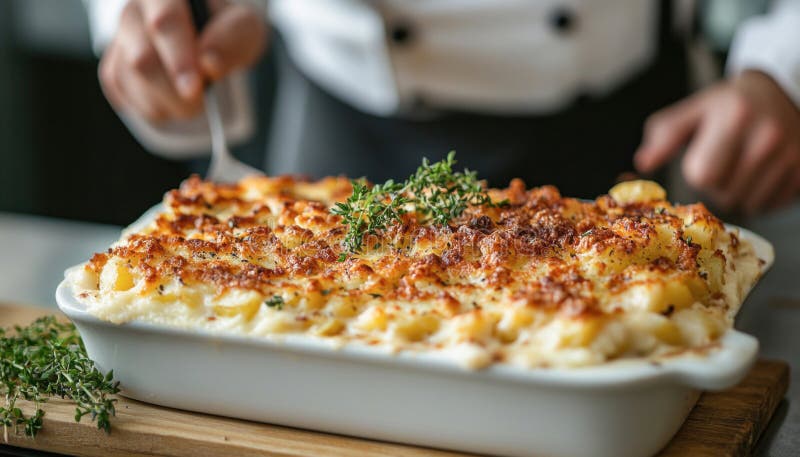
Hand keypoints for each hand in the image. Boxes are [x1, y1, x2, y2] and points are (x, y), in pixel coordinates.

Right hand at [99, 0, 266, 121]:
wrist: (212, 41)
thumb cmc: (225, 30)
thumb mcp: (244, 28)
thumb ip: (232, 39)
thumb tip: (208, 63)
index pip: (165, 23)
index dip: (178, 60)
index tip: (194, 89)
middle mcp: (135, 9)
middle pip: (142, 59)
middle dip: (173, 91)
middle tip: (199, 102)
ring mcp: (119, 37)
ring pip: (129, 80)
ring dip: (164, 102)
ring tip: (191, 101)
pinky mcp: (114, 64)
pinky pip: (121, 92)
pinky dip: (150, 107)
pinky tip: (171, 101)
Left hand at [634, 70, 799, 213]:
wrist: (781, 93)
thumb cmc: (728, 105)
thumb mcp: (693, 111)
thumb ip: (664, 136)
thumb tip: (643, 163)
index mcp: (735, 116)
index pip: (703, 175)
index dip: (697, 172)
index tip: (704, 156)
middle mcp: (768, 135)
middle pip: (725, 194)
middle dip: (717, 185)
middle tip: (725, 161)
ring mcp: (791, 154)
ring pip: (749, 204)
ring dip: (738, 194)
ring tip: (742, 166)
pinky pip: (772, 205)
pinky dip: (761, 197)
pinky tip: (761, 173)